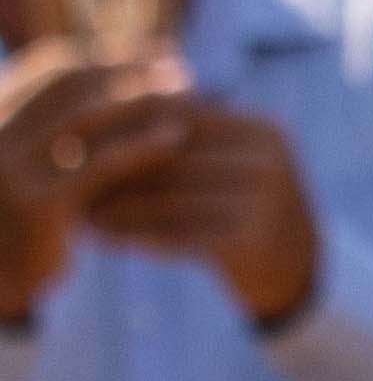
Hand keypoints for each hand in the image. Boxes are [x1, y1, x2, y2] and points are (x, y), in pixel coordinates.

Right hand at [0, 33, 165, 316]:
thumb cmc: (23, 209)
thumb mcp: (33, 154)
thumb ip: (61, 118)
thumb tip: (130, 71)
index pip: (52, 65)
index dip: (110, 53)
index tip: (158, 49)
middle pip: (71, 84)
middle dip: (131, 71)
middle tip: (182, 69)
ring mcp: (7, 167)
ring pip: (85, 119)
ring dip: (141, 101)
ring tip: (187, 97)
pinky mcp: (35, 203)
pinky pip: (97, 165)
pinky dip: (139, 146)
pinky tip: (174, 139)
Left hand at [70, 91, 317, 329]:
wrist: (298, 267)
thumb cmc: (243, 204)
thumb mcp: (229, 160)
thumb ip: (181, 136)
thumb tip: (95, 114)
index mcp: (261, 131)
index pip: (180, 118)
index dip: (126, 130)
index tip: (76, 142)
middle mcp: (269, 161)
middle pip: (175, 160)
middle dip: (116, 171)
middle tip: (65, 180)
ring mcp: (267, 203)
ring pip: (173, 201)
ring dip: (119, 209)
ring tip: (78, 214)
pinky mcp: (255, 242)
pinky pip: (183, 238)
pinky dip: (140, 238)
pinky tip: (107, 240)